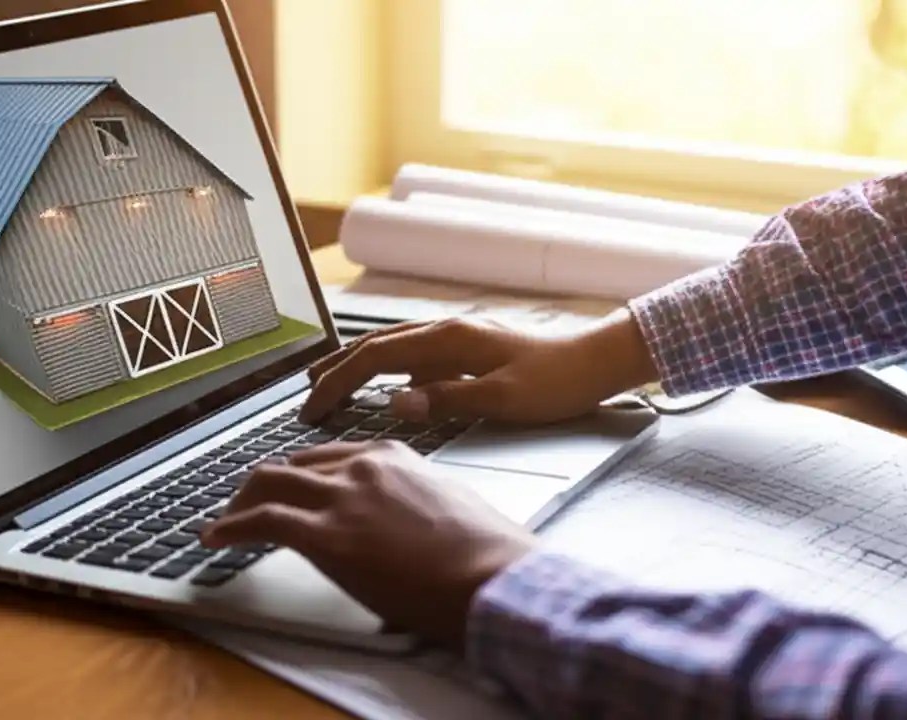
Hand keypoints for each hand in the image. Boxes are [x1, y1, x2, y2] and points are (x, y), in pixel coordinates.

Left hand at [201, 441, 536, 650]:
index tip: (291, 490)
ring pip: (269, 483)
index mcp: (394, 457)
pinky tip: (215, 539)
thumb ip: (416, 502)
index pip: (330, 457)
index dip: (302, 475)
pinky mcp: (327, 536)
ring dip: (240, 503)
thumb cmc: (486, 553)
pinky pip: (262, 521)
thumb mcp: (449, 506)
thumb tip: (404, 525)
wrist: (491, 576)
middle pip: (293, 464)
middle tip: (248, 506)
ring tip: (225, 522)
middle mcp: (363, 467)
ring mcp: (343, 498)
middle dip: (264, 485)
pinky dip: (231, 528)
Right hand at [301, 309, 659, 423]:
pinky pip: (417, 356)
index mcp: (449, 341)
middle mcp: (448, 332)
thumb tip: (394, 404)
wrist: (599, 363)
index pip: (374, 359)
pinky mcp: (472, 348)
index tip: (311, 408)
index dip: (338, 383)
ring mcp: (460, 338)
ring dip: (360, 366)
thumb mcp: (502, 400)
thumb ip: (446, 400)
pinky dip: (390, 371)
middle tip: (307, 396)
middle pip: (376, 346)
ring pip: (395, 348)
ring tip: (333, 385)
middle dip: (337, 370)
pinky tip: (391, 391)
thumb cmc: (558, 383)